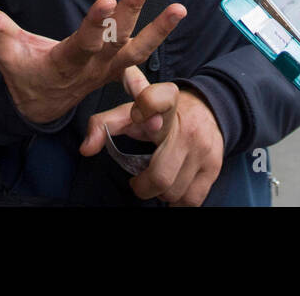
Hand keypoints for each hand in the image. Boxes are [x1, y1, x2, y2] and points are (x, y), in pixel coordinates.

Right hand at [0, 0, 184, 125]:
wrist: (40, 106)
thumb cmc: (23, 73)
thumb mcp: (4, 52)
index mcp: (64, 64)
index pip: (83, 43)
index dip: (95, 24)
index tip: (107, 0)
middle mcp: (92, 68)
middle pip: (115, 40)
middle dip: (131, 12)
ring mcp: (108, 70)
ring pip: (136, 50)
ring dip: (158, 30)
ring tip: (178, 8)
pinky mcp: (117, 68)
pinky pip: (142, 53)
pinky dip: (159, 36)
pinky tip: (175, 13)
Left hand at [80, 65, 223, 205]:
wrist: (208, 108)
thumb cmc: (161, 114)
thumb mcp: (133, 110)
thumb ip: (105, 124)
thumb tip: (85, 149)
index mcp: (165, 104)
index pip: (158, 98)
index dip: (147, 106)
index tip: (138, 115)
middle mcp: (186, 126)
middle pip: (160, 175)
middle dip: (143, 186)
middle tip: (138, 181)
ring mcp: (203, 147)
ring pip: (173, 191)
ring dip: (160, 193)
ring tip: (158, 179)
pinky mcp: (214, 165)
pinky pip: (191, 199)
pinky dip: (178, 200)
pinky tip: (174, 187)